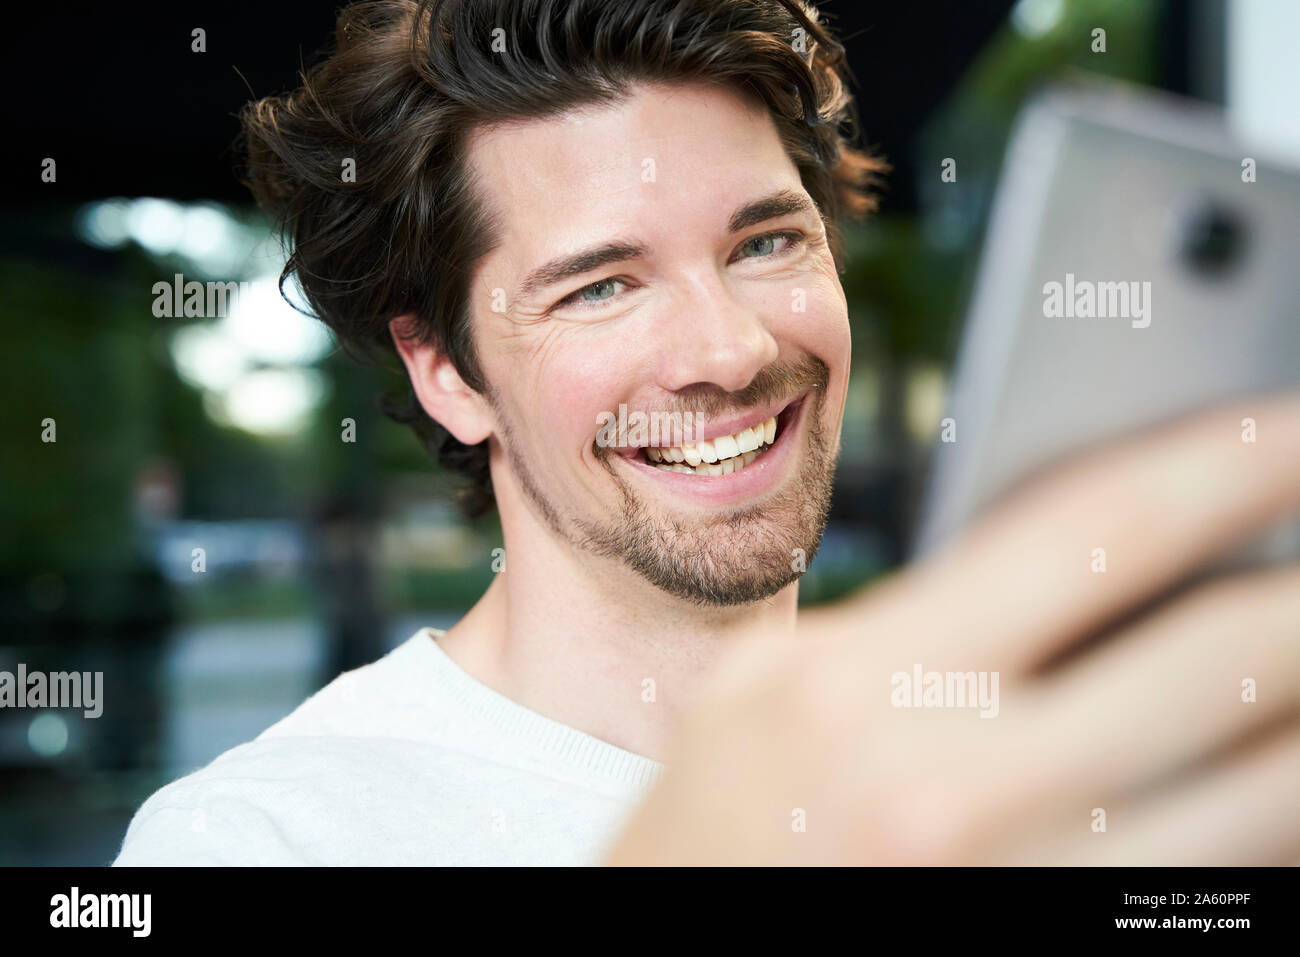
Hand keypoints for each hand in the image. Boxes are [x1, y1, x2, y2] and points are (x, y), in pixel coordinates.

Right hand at [603, 392, 1299, 864]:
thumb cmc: (706, 831)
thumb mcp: (768, 688)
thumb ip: (909, 617)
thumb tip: (1083, 555)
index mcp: (859, 685)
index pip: (1092, 530)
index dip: (1223, 462)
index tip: (1291, 424)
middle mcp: (948, 786)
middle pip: (1216, 656)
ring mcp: (1016, 885)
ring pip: (1263, 787)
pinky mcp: (1056, 948)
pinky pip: (1215, 889)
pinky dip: (1270, 822)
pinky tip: (1274, 781)